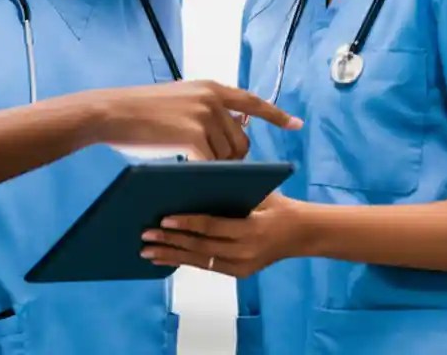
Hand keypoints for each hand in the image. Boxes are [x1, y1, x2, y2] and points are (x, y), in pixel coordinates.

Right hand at [89, 80, 301, 159]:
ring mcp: (204, 117)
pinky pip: (211, 165)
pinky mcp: (193, 136)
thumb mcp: (178, 101)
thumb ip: (204, 111)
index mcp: (210, 88)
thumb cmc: (138, 111)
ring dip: (216, 169)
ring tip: (194, 171)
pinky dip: (204, 175)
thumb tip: (228, 132)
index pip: (252, 102)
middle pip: (241, 141)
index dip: (275, 115)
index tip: (296, 124)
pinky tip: (191, 177)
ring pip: (227, 157)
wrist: (111, 112)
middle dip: (233, 160)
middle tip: (213, 170)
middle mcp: (212, 99)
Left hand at [139, 192, 304, 276]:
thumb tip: (193, 174)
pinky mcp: (239, 273)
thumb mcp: (258, 191)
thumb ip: (230, 187)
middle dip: (170, 241)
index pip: (212, 226)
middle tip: (145, 236)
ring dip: (171, 256)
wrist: (302, 233)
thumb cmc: (276, 205)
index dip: (187, 223)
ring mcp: (242, 266)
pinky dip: (184, 261)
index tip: (164, 220)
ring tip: (146, 252)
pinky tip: (165, 258)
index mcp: (251, 228)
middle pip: (201, 246)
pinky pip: (207, 267)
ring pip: (200, 261)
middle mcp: (245, 251)